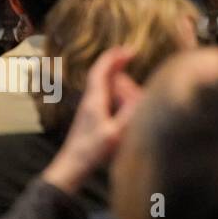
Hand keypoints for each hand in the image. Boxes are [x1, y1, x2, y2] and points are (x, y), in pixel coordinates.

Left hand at [42, 47, 143, 193]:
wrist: (70, 169)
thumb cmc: (90, 152)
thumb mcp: (114, 134)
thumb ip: (130, 114)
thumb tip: (147, 94)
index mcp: (94, 100)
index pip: (101, 71)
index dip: (114, 57)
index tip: (130, 49)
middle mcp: (91, 100)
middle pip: (105, 76)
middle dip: (120, 68)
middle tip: (136, 66)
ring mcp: (91, 109)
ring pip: (106, 86)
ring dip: (121, 82)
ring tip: (137, 91)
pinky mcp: (93, 117)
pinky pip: (107, 97)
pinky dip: (119, 93)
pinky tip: (128, 103)